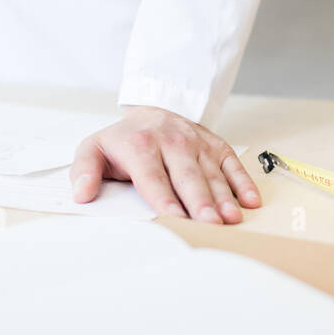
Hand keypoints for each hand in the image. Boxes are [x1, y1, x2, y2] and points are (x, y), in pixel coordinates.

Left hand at [69, 106, 260, 222]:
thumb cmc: (124, 140)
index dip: (164, 198)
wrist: (152, 110)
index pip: (153, 177)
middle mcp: (172, 142)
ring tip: (232, 218)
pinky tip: (251, 201)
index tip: (173, 218)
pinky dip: (243, 182)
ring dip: (224, 197)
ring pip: (212, 173)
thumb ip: (84, 170)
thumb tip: (82, 193)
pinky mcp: (215, 146)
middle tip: (209, 223)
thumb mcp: (94, 148)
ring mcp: (197, 143)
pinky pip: (232, 164)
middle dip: (200, 201)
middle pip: (187, 176)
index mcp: (141, 146)